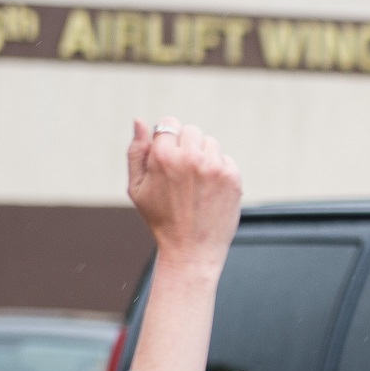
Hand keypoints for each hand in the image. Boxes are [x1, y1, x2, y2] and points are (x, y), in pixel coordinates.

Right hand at [127, 119, 240, 270]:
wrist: (192, 250)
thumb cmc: (160, 219)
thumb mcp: (137, 187)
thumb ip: (136, 152)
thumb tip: (140, 120)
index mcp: (164, 157)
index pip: (168, 123)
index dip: (167, 139)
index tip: (168, 156)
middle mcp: (191, 157)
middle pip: (191, 131)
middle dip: (185, 147)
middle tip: (182, 175)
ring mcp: (215, 166)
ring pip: (210, 143)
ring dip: (204, 157)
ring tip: (195, 185)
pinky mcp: (233, 176)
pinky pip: (225, 159)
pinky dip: (219, 171)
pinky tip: (209, 191)